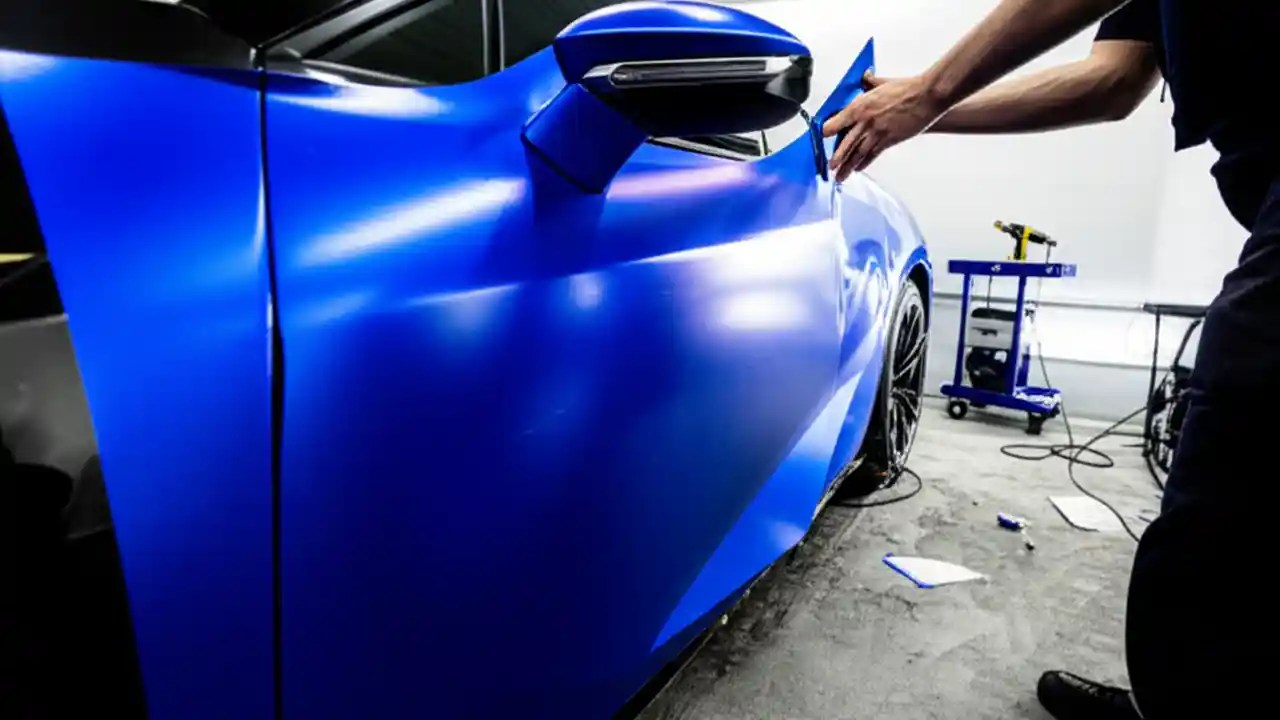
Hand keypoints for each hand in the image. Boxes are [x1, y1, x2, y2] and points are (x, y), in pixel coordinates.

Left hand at [822, 72, 943, 180]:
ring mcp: (877, 133)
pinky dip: (864, 163)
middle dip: (837, 157)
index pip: (836, 123)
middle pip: (845, 143)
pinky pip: (873, 155)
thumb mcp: (883, 82)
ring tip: (840, 176)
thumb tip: (865, 75)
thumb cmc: (907, 89)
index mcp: (860, 106)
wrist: (926, 97)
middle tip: (830, 167)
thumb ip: (869, 81)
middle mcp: (865, 122)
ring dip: (848, 166)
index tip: (824, 136)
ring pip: (858, 153)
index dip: (828, 131)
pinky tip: (858, 169)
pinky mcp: (888, 140)